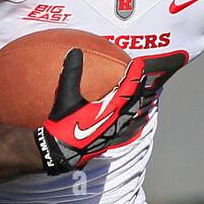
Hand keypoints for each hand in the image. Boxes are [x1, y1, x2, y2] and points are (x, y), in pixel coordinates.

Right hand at [34, 49, 147, 174]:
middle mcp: (115, 121)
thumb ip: (71, 73)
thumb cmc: (63, 126)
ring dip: (140, 104)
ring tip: (144, 96)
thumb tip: (74, 51)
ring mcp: (114, 132)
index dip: (134, 74)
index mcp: (109, 109)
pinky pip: (128, 128)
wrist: (59, 152)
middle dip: (141, 88)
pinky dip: (134, 120)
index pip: (128, 88)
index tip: (138, 63)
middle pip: (135, 102)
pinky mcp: (109, 141)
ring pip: (134, 116)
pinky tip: (132, 120)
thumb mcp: (65, 97)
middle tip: (143, 76)